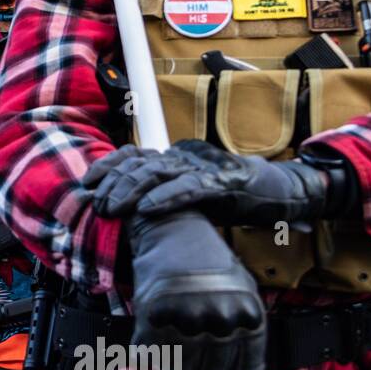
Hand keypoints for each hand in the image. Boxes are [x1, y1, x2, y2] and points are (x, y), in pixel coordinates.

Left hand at [90, 140, 329, 226]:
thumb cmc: (233, 197)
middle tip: (98, 204)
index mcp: (177, 157)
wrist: (283, 191)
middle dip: (114, 184)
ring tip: (114, 208)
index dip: (109, 166)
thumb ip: (164, 198)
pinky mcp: (225, 181)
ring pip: (159, 172)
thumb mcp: (191, 196)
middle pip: (140, 164)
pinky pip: (190, 188)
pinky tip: (147, 209)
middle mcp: (187, 156)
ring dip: (132, 191)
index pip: (134, 155)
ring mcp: (206, 166)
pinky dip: (167, 198)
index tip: (87, 184)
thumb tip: (129, 214)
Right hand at [127, 211, 265, 369]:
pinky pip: (152, 353)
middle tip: (192, 365)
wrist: (173, 230)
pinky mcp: (155, 315)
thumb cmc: (209, 259)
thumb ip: (244, 330)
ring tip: (174, 350)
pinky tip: (151, 341)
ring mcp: (188, 318)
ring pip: (182, 367)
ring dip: (176, 365)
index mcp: (249, 315)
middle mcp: (221, 319)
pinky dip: (148, 354)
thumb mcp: (242, 291)